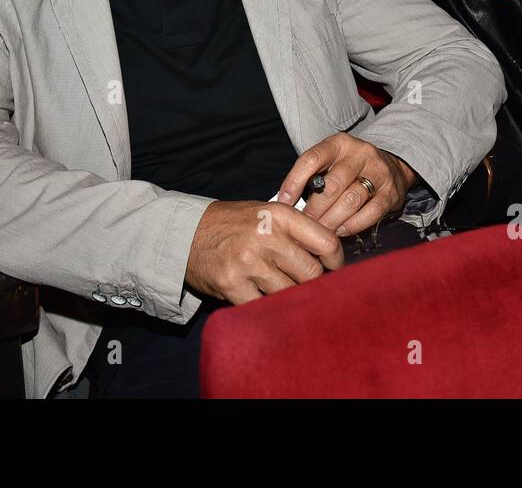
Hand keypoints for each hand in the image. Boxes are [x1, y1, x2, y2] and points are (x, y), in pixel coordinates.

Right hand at [184, 200, 342, 303]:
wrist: (185, 232)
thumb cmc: (232, 224)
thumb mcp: (266, 213)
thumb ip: (296, 229)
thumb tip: (330, 256)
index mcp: (279, 215)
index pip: (326, 242)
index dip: (336, 262)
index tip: (333, 270)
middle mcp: (266, 236)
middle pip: (311, 273)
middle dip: (313, 284)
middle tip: (307, 286)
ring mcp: (248, 261)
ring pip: (290, 293)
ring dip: (289, 298)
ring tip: (282, 292)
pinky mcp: (232, 284)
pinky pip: (263, 306)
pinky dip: (266, 308)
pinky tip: (262, 300)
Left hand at [278, 133, 417, 236]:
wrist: (392, 166)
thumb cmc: (350, 168)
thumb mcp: (330, 161)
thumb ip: (312, 176)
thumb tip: (286, 203)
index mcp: (339, 143)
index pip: (312, 159)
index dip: (294, 181)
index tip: (283, 202)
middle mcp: (360, 154)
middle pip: (332, 185)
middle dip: (314, 209)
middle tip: (304, 224)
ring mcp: (378, 172)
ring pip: (350, 201)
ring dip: (331, 220)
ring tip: (320, 232)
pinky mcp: (391, 192)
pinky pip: (370, 213)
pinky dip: (352, 225)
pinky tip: (340, 231)